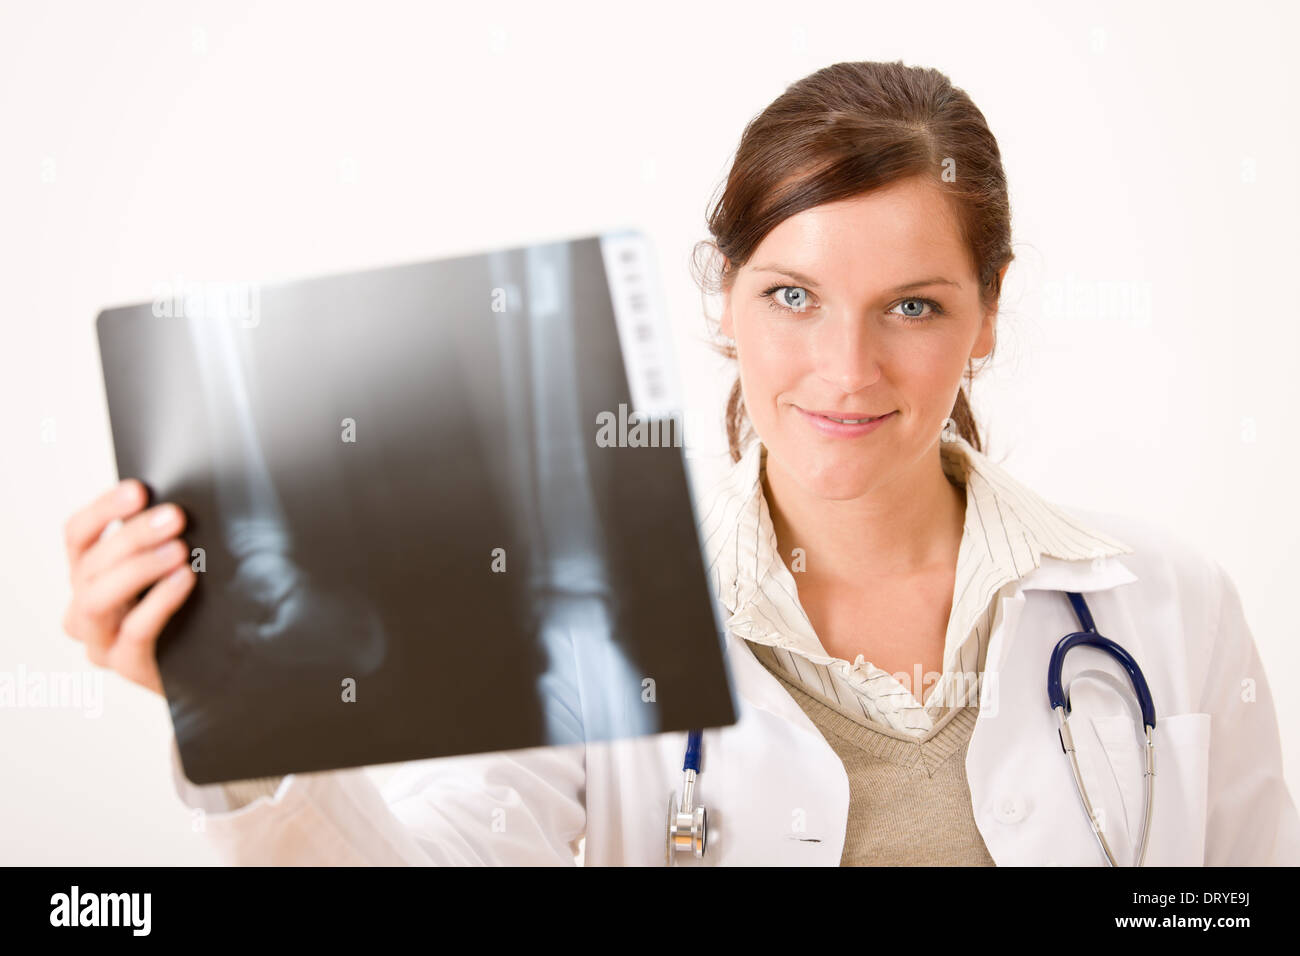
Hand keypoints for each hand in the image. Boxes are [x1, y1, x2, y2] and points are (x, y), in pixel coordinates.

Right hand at [61, 479, 195, 695]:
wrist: (217, 667)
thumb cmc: (192, 610)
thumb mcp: (170, 568)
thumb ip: (162, 541)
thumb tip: (175, 505)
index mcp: (89, 577)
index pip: (77, 536)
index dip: (104, 509)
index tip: (138, 490)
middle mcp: (85, 609)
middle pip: (90, 565)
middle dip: (133, 536)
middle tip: (175, 517)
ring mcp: (102, 642)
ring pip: (97, 599)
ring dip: (138, 568)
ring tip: (180, 550)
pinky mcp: (129, 667)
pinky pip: (134, 632)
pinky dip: (159, 601)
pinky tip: (185, 579)